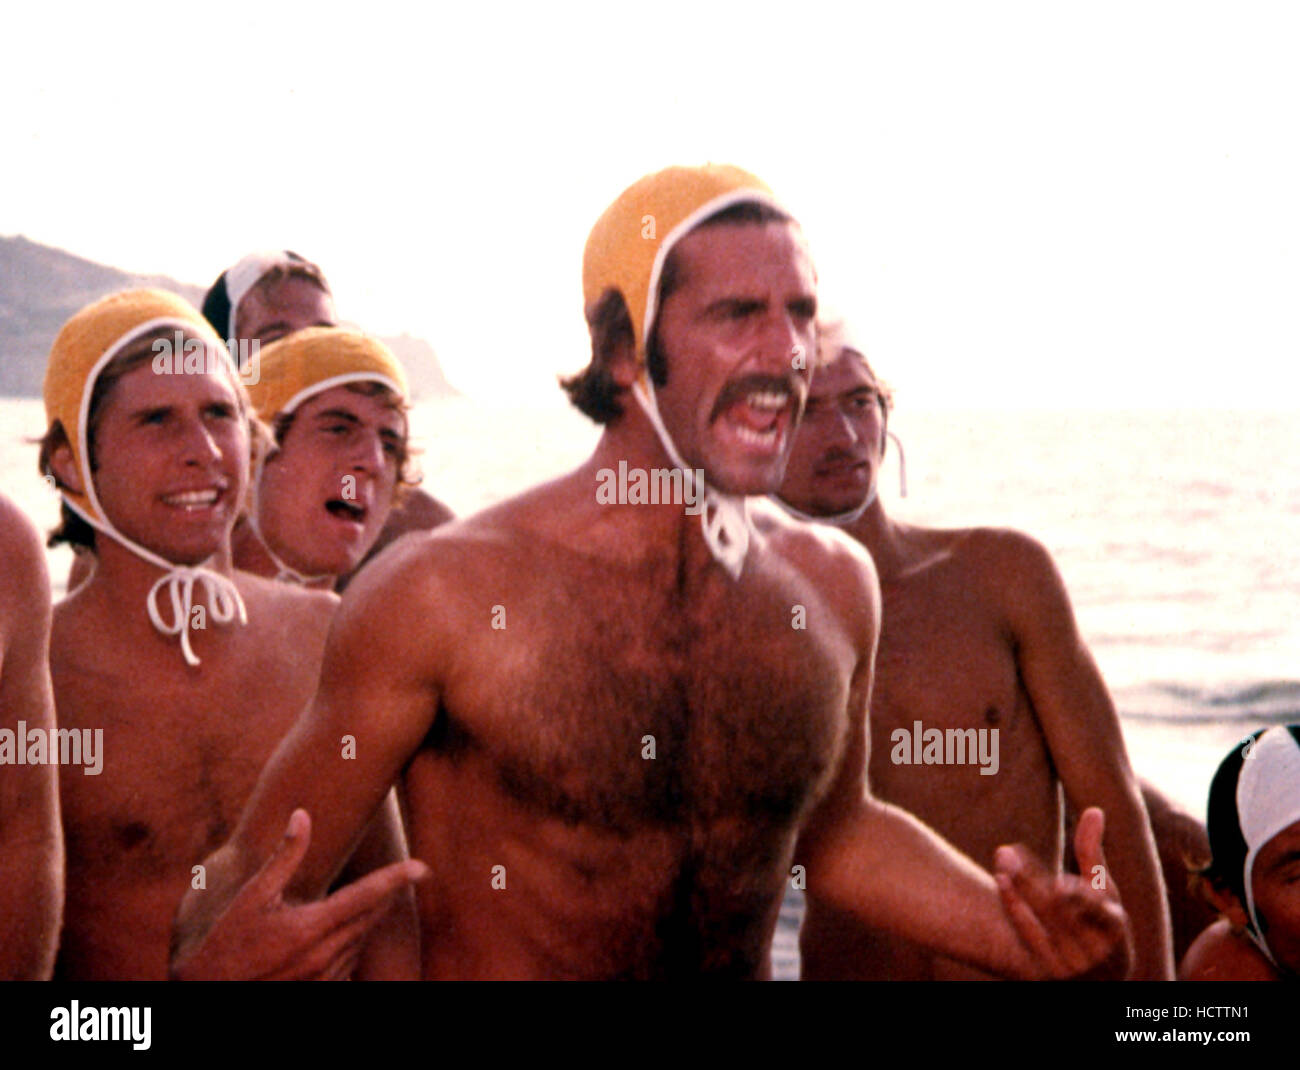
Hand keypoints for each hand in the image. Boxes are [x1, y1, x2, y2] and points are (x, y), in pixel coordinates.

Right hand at [171, 809, 429, 980]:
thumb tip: (301, 815)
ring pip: (362, 941)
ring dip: (367, 920)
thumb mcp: (253, 895)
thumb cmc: (229, 941)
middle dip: (387, 895)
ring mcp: (324, 977)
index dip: (397, 879)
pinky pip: (350, 962)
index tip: (422, 867)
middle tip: (403, 875)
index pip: (367, 896)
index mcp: (311, 927)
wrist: (211, 990)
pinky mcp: (321, 991)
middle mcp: (324, 955)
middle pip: (372, 918)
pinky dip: (351, 944)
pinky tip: (340, 932)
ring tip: (368, 900)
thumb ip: (284, 856)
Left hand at [994, 806, 1133, 979]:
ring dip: (1017, 888)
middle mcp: (1094, 948)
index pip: (1098, 913)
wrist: (1098, 974)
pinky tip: (1002, 882)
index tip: (1059, 885)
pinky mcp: (1048, 970)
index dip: (1080, 900)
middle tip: (1007, 851)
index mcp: (1113, 926)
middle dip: (1031, 880)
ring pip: (1040, 920)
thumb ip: (1093, 854)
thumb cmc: (1099, 919)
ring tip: (1002, 858)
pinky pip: (1028, 934)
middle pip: (1058, 912)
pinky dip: (1014, 907)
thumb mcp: (1103, 890)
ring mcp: (1070, 962)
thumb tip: (1094, 809)